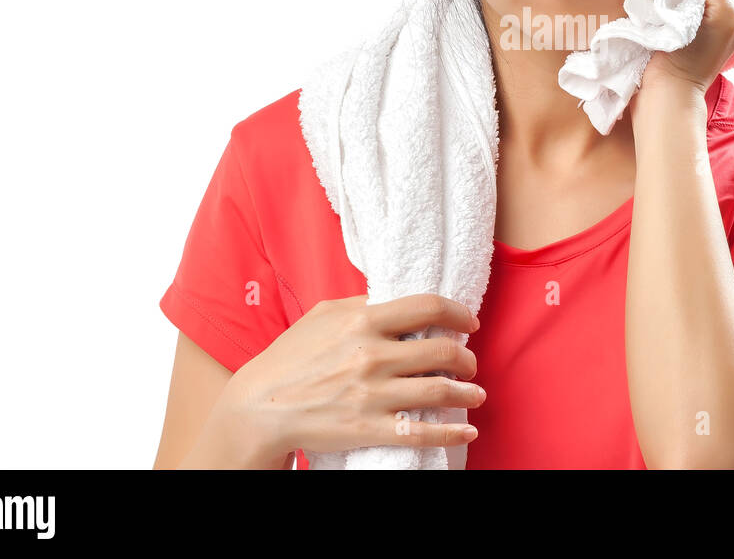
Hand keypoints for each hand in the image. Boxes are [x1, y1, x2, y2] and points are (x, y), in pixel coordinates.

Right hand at [221, 293, 485, 461]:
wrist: (258, 407)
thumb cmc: (290, 358)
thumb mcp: (323, 315)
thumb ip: (363, 304)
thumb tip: (397, 300)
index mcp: (362, 320)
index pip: (428, 307)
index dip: (458, 313)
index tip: (468, 323)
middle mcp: (371, 354)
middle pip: (442, 351)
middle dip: (466, 359)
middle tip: (469, 363)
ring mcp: (371, 393)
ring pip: (439, 391)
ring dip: (467, 394)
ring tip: (475, 394)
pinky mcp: (368, 428)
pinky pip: (421, 431)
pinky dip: (451, 432)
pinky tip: (465, 430)